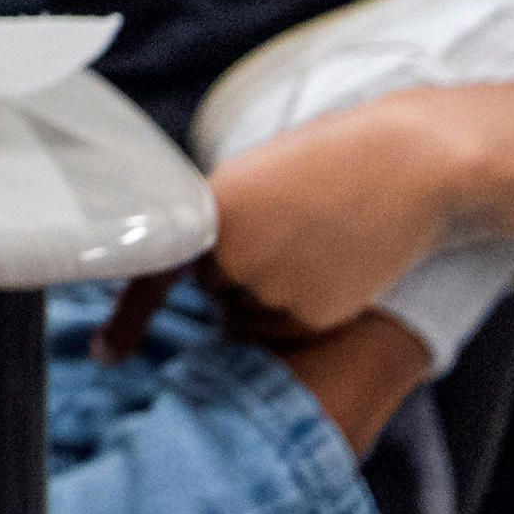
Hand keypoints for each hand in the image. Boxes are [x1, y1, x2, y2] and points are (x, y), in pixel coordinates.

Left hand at [97, 94, 468, 360]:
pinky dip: (306, 307)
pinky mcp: (310, 316)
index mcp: (204, 212)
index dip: (129, 316)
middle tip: (291, 228)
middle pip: (216, 287)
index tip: (107, 352)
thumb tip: (204, 269)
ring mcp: (269, 290)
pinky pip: (289, 327)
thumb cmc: (330, 162)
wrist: (405, 167)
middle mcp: (228, 256)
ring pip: (253, 311)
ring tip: (317, 242)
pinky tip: (335, 267)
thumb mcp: (254, 179)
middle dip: (243, 269)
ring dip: (275, 291)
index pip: (154, 273)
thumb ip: (220, 223)